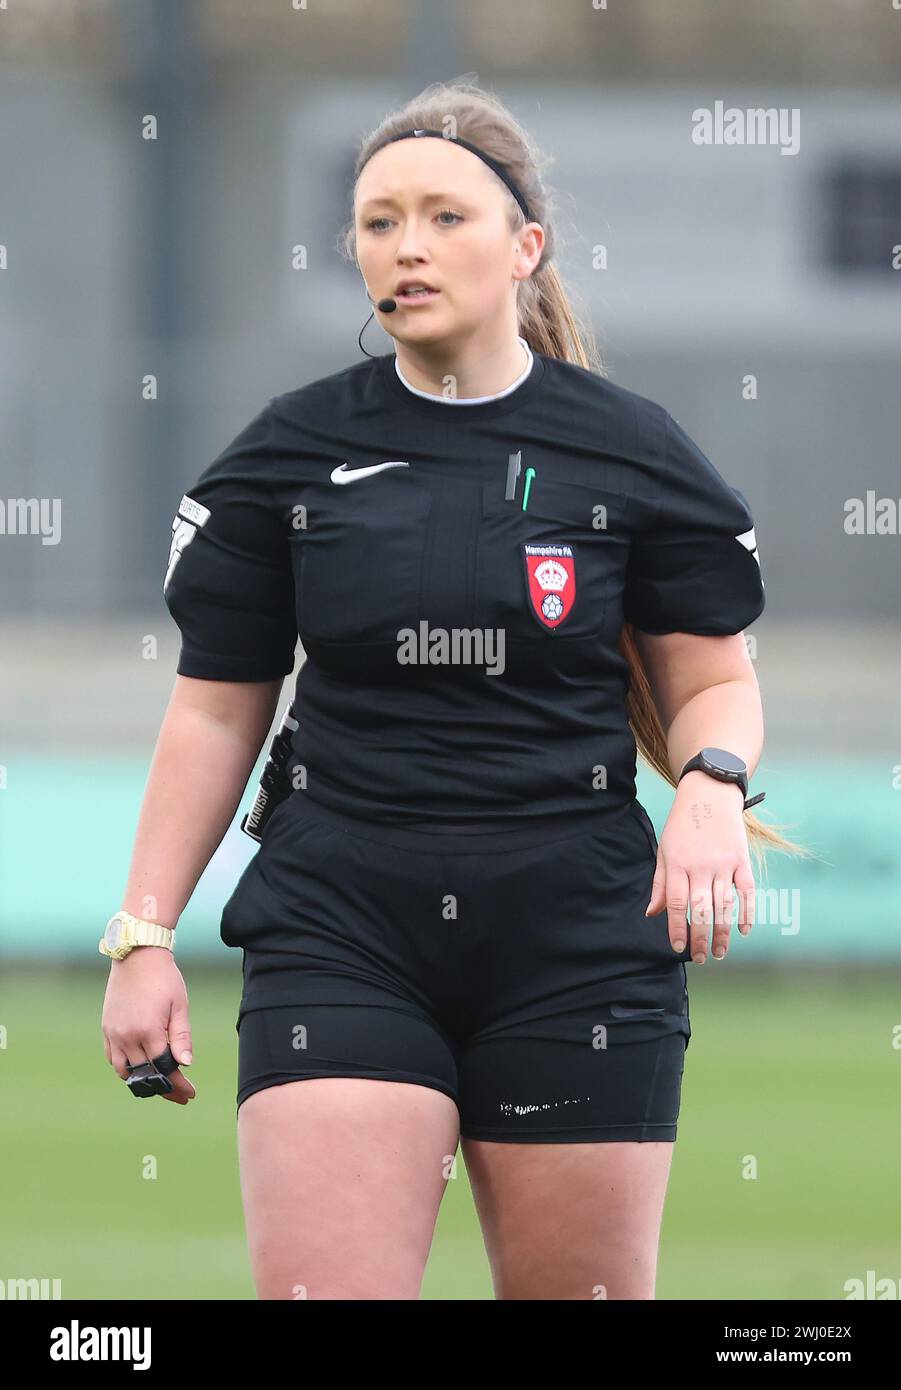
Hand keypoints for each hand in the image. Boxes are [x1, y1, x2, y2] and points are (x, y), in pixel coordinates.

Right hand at [101, 947, 195, 1103]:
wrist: (137, 955)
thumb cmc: (164, 978)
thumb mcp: (180, 1005)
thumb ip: (182, 1036)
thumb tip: (186, 1064)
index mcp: (149, 1031)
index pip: (164, 1069)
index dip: (178, 1085)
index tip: (190, 1094)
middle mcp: (127, 1036)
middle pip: (145, 1075)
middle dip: (164, 1088)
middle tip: (180, 1095)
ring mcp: (114, 1034)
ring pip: (125, 1071)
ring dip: (142, 1082)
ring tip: (160, 1084)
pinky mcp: (106, 1028)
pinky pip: (112, 1058)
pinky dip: (125, 1068)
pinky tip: (139, 1068)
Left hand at [645, 771, 754, 962]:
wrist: (710, 794)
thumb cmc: (682, 825)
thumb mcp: (664, 850)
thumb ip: (660, 884)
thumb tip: (652, 914)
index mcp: (678, 864)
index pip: (677, 903)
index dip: (677, 928)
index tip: (677, 947)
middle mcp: (701, 865)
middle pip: (702, 909)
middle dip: (701, 938)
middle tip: (701, 958)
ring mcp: (724, 863)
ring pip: (725, 904)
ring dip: (723, 932)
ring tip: (720, 952)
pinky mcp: (742, 859)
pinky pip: (747, 890)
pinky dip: (748, 912)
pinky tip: (743, 930)